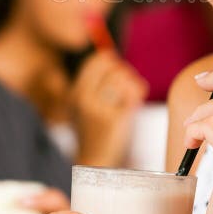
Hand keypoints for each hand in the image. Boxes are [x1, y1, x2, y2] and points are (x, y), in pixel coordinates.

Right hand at [71, 50, 147, 165]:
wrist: (96, 160)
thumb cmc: (94, 128)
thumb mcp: (84, 104)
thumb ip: (94, 81)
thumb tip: (108, 53)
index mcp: (75, 93)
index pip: (95, 62)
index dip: (109, 60)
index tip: (116, 65)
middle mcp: (83, 99)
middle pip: (111, 67)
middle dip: (123, 72)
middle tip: (126, 82)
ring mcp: (99, 109)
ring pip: (123, 79)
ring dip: (131, 84)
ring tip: (129, 96)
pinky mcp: (115, 119)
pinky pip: (132, 93)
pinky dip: (137, 95)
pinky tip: (134, 104)